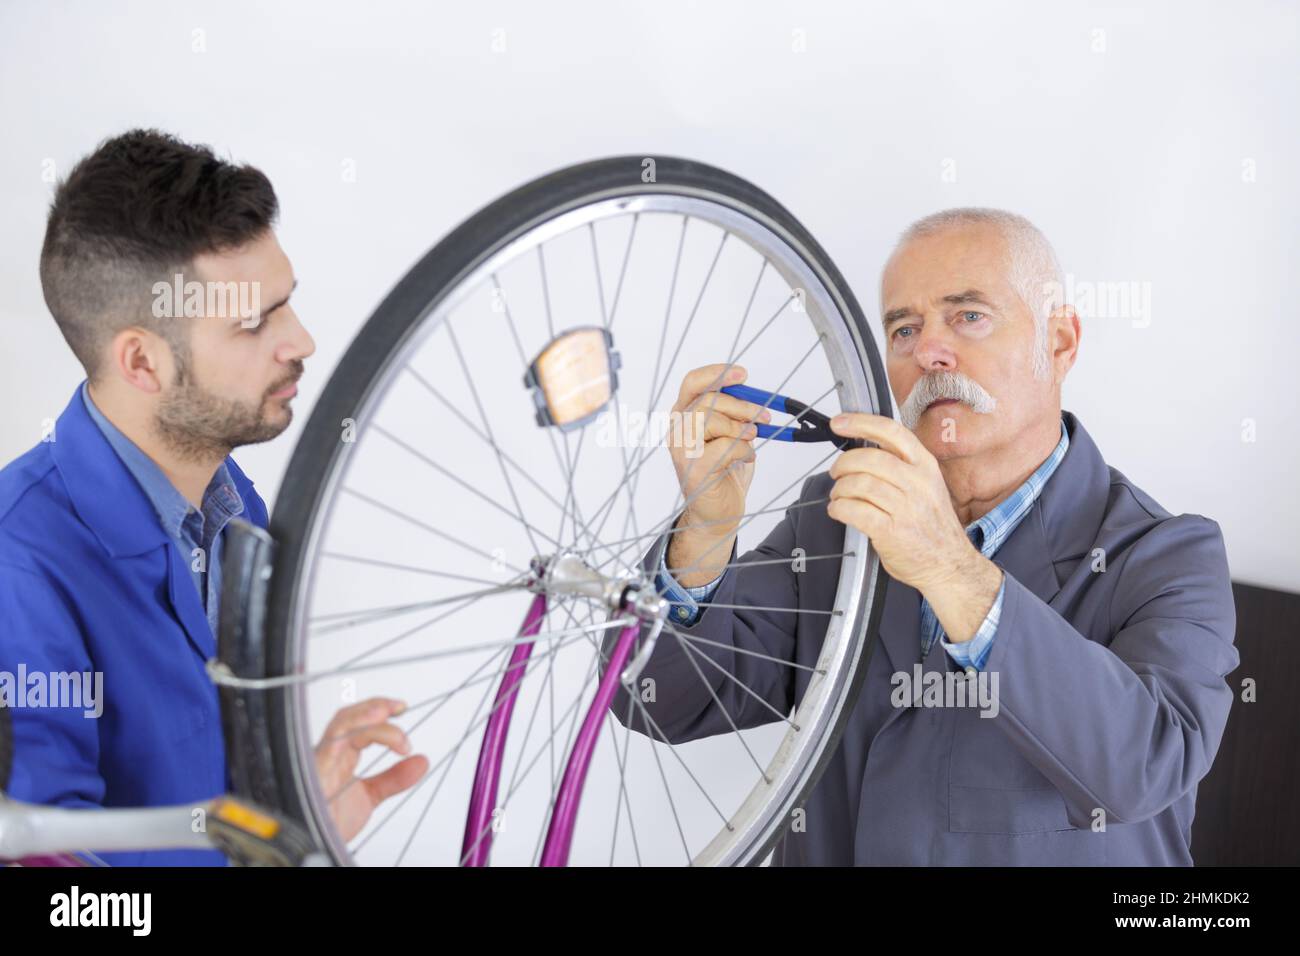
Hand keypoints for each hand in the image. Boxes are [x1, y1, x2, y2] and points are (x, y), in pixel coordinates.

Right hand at [315, 697, 428, 841]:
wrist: (313, 846)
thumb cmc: (331, 821)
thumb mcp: (371, 795)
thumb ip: (394, 778)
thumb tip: (421, 761)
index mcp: (341, 755)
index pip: (360, 723)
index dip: (380, 711)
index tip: (401, 708)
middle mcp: (330, 754)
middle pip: (348, 717)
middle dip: (374, 707)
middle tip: (399, 707)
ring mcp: (321, 761)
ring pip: (340, 726)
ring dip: (365, 716)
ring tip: (387, 714)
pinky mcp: (315, 771)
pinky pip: (330, 745)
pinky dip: (349, 733)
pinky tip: (367, 730)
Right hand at [665, 364, 771, 585]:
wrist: (715, 514)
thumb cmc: (722, 473)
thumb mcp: (728, 434)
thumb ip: (732, 413)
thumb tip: (754, 394)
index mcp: (683, 416)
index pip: (692, 382)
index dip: (717, 373)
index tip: (743, 374)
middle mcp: (677, 431)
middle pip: (708, 400)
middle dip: (742, 405)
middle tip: (763, 416)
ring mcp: (682, 450)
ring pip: (713, 420)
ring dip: (741, 429)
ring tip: (750, 441)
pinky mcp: (694, 469)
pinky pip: (725, 446)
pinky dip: (744, 451)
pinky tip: (745, 460)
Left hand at [825, 412, 977, 594]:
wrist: (949, 565)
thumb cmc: (932, 527)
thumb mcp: (926, 486)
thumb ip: (900, 467)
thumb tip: (861, 452)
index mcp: (925, 466)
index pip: (891, 432)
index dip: (861, 423)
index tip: (839, 423)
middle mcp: (918, 483)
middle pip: (869, 458)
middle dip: (843, 463)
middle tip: (836, 472)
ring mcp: (906, 507)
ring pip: (858, 484)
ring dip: (839, 489)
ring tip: (839, 496)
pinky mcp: (891, 531)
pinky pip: (854, 510)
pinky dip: (838, 508)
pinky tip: (838, 511)